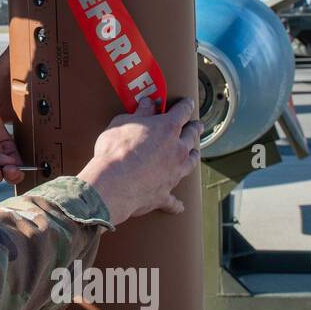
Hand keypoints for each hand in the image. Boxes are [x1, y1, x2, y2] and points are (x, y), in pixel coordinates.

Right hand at [77, 98, 201, 226]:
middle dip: (195, 129)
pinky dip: (176, 203)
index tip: (188, 103)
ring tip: (194, 153)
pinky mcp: (164, 194)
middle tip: (197, 125)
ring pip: (190, 163)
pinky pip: (174, 201)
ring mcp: (174, 173)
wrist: (113, 183)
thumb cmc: (116, 149)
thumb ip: (139, 113)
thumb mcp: (123, 122)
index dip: (185, 106)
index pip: (181, 112)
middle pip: (192, 137)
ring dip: (193, 157)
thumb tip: (148, 103)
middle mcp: (177, 150)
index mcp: (167, 128)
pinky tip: (179, 206)